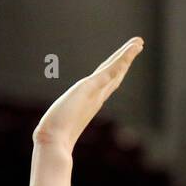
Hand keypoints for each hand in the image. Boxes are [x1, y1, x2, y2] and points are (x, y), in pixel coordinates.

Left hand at [33, 37, 142, 153]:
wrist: (52, 143)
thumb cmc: (52, 139)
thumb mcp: (57, 129)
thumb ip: (57, 128)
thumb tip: (46, 140)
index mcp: (89, 105)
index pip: (105, 85)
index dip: (116, 73)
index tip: (123, 64)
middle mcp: (95, 99)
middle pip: (115, 76)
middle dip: (125, 61)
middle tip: (137, 46)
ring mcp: (95, 93)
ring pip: (116, 70)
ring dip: (127, 55)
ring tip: (138, 42)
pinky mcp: (91, 88)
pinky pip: (110, 70)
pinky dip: (122, 59)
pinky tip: (132, 49)